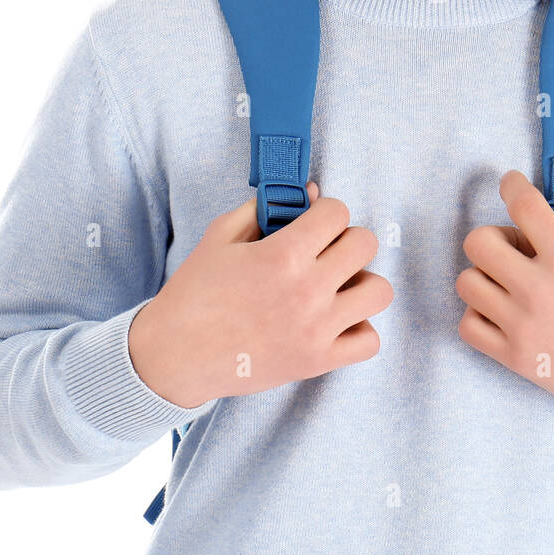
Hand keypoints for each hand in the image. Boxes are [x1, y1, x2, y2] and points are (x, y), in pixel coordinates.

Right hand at [129, 182, 391, 408]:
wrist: (175, 356)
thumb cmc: (195, 292)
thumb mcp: (221, 236)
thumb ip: (266, 209)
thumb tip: (310, 192)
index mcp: (282, 255)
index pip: (338, 212)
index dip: (325, 212)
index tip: (312, 222)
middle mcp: (306, 290)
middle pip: (366, 245)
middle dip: (347, 239)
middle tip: (325, 251)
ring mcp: (316, 329)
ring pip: (379, 291)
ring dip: (361, 282)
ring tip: (336, 286)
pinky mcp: (317, 361)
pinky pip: (369, 340)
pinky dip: (358, 328)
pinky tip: (334, 320)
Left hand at [456, 170, 553, 429]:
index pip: (524, 208)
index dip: (513, 186)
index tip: (511, 183)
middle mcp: (539, 292)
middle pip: (479, 242)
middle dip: (496, 235)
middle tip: (518, 247)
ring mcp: (522, 328)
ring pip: (467, 282)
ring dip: (485, 274)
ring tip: (512, 282)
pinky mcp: (515, 359)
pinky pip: (469, 326)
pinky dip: (479, 313)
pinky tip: (503, 311)